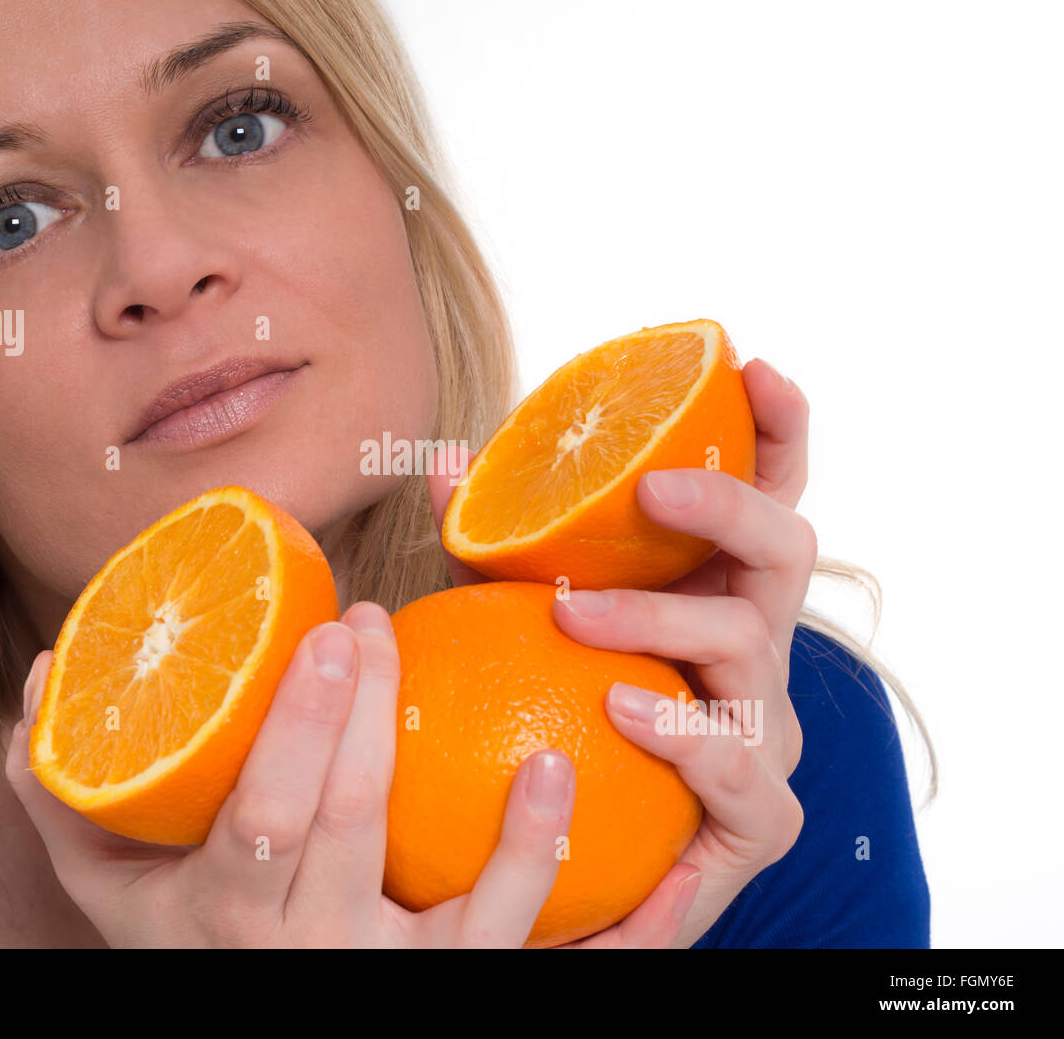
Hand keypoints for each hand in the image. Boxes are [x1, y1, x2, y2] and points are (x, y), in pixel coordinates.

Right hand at [5, 602, 700, 946]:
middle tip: (372, 624)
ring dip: (493, 804)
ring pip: (449, 892)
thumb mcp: (104, 880)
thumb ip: (63, 786)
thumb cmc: (178, 935)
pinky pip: (503, 926)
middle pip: (349, 823)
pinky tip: (555, 770)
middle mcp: (305, 947)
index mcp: (223, 910)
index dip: (300, 724)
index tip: (325, 632)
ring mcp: (383, 970)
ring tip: (509, 716)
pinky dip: (537, 853)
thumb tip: (49, 673)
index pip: (262, 815)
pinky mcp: (444, 978)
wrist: (246, 1019)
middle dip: (366, 712)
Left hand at [428, 357, 813, 947]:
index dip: (777, 430)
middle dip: (727, 504)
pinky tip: (616, 714)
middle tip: (651, 488)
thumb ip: (496, 549)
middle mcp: (756, 648)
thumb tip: (445, 461)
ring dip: (661, 620)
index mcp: (714, 592)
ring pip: (749, 647)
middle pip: (785, 549)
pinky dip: (677, 735)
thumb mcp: (520, 621)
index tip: (751, 367)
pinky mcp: (759, 813)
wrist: (588, 864)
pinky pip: (735, 767)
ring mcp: (767, 727)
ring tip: (573, 613)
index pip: (768, 496)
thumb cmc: (559, 717)